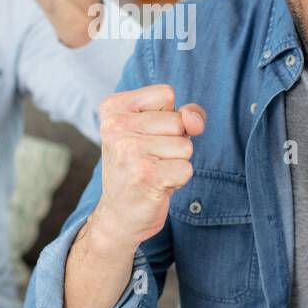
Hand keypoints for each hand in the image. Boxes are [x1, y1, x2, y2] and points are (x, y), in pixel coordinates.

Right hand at [94, 84, 205, 249]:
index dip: (168, 116)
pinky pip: (186, 168)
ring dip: (176, 162)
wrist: (119, 214)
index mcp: (113, 107)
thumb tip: (194, 119)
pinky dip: (178, 180)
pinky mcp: (145, 175)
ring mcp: (128, 150)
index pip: (166, 93)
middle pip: (178, 120)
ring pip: (185, 145)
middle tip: (150, 159)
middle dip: (174, 142)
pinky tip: (156, 185)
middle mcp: (115, 125)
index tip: (147, 136)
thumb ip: (184, 114)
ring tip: (153, 171)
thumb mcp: (158, 130)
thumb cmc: (140, 166)